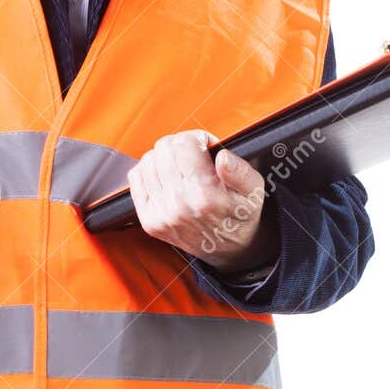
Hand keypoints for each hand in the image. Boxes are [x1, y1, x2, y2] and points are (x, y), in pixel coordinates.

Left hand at [126, 131, 278, 274]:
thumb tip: (223, 157)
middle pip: (164, 148)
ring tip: (181, 167)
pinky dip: (149, 171)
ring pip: (148, 160)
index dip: (198, 138)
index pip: (185, 143)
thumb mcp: (253, 192)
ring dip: (164, 157)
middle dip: (180, 145)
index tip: (206, 147)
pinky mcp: (149, 220)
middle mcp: (179, 205)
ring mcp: (161, 214)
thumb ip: (241, 172)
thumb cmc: (238, 216)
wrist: (227, 249)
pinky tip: (165, 176)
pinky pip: (136, 179)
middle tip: (193, 155)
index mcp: (205, 195)